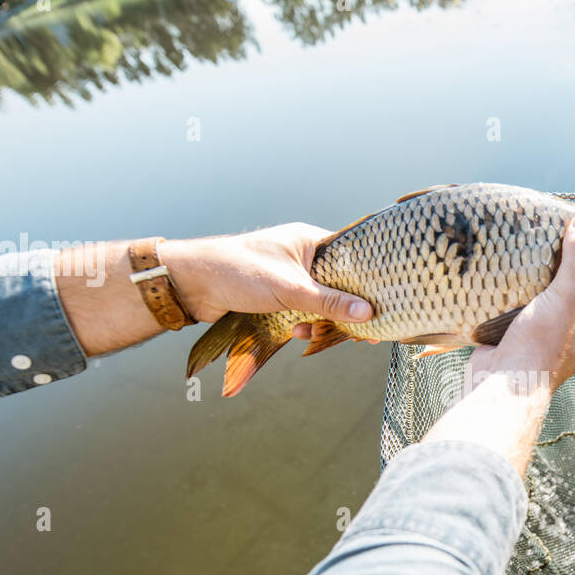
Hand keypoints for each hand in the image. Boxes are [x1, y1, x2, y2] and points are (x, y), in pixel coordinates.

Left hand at [159, 224, 374, 326]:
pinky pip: (303, 312)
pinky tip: (294, 333)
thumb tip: (367, 312)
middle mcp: (304, 257)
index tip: (381, 305)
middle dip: (344, 310)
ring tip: (311, 332)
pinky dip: (303, 324)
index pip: (353, 258)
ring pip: (321, 302)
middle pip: (340, 285)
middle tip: (359, 332)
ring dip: (319, 321)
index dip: (368, 283)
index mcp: (311, 242)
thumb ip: (330, 302)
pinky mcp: (278, 296)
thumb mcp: (291, 289)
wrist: (193, 284)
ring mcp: (291, 276)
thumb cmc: (240, 271)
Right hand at [423, 214, 574, 475]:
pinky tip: (508, 274)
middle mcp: (571, 339)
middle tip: (556, 243)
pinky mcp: (515, 340)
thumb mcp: (567, 298)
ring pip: (544, 304)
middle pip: (573, 296)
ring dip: (536, 282)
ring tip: (531, 252)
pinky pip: (518, 312)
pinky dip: (514, 295)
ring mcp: (542, 341)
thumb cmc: (542, 346)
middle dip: (563, 273)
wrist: (500, 385)